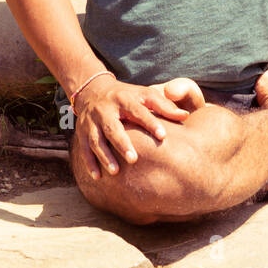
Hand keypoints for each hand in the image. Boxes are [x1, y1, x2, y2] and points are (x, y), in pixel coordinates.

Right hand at [72, 74, 200, 179]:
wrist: (92, 89)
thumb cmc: (126, 96)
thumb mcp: (144, 95)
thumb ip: (164, 106)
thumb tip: (185, 116)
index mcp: (124, 99)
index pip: (138, 111)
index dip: (151, 122)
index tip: (163, 136)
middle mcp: (105, 110)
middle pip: (112, 127)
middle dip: (122, 143)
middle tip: (134, 159)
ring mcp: (92, 122)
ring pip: (96, 140)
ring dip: (104, 156)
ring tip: (115, 172)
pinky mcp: (82, 132)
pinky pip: (84, 149)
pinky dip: (89, 163)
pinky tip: (98, 177)